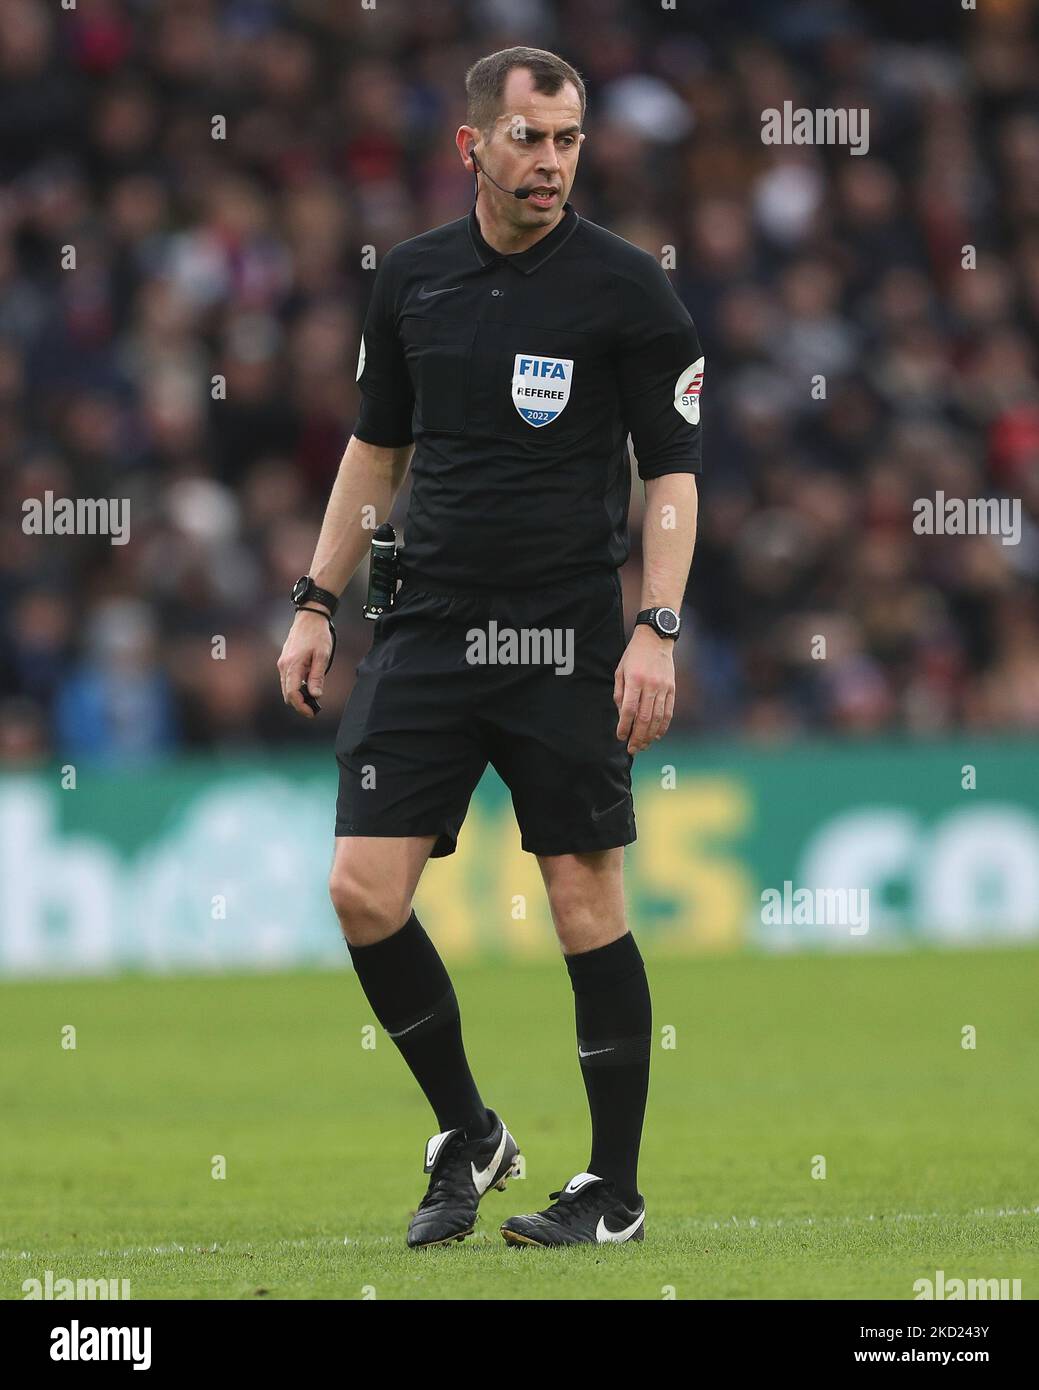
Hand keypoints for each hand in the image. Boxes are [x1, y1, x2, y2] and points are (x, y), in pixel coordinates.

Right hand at [277, 610, 333, 718]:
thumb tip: (315, 695)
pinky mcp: (284, 661)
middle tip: (314, 708)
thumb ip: (317, 676)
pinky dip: (296, 686)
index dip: (301, 706)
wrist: (309, 617)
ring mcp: (282, 663)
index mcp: (292, 665)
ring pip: (286, 687)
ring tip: (313, 697)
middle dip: (299, 703)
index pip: (292, 693)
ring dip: (298, 695)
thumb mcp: (322, 656)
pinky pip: (288, 679)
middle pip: (287, 693)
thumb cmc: (317, 635)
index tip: (311, 713)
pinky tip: (308, 684)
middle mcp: (283, 666)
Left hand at [613, 625, 675, 753]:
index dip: (624, 726)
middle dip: (637, 737)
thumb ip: (620, 694)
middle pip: (644, 718)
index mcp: (635, 680)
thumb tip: (623, 716)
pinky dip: (663, 726)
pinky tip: (657, 735)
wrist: (656, 639)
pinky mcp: (672, 689)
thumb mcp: (620, 671)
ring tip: (643, 746)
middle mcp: (650, 685)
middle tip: (632, 749)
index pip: (629, 709)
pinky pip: (668, 712)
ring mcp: (663, 688)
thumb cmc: (634, 656)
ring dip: (650, 735)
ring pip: (657, 718)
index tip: (620, 736)